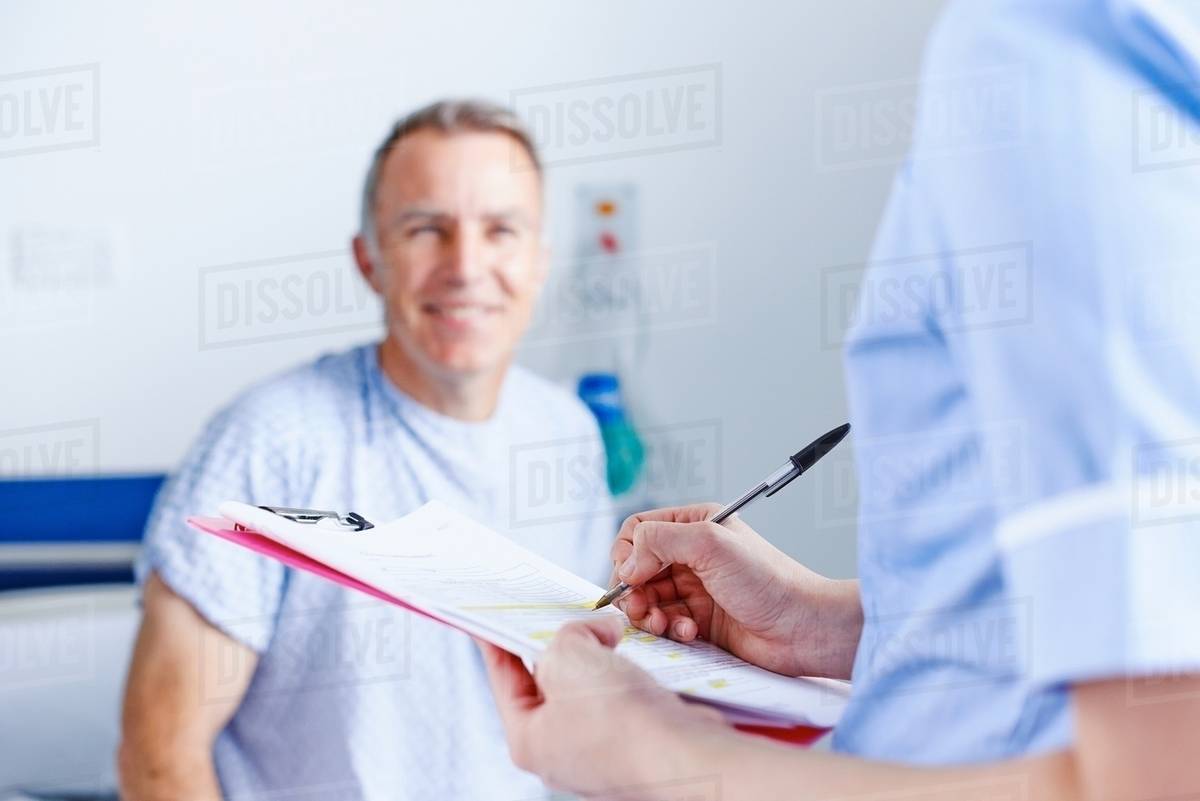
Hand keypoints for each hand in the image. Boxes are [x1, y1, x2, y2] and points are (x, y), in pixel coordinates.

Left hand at [477, 619, 727, 797]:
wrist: (685, 755)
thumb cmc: (620, 721)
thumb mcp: (570, 655)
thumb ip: (567, 635)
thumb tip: (594, 633)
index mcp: (530, 740)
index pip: (505, 679)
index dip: (499, 643)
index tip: (496, 621)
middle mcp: (563, 754)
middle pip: (552, 684)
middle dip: (565, 648)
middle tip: (571, 619)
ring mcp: (603, 754)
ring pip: (594, 691)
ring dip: (604, 660)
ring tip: (613, 635)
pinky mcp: (640, 746)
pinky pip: (628, 702)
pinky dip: (632, 677)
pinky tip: (641, 660)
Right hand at [611, 504, 861, 678]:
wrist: (801, 628)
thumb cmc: (767, 581)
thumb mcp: (710, 544)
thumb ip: (660, 541)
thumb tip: (626, 564)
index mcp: (694, 525)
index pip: (639, 529)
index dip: (628, 552)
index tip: (631, 576)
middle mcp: (691, 555)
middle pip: (637, 569)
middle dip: (634, 590)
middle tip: (642, 608)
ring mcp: (695, 589)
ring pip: (647, 599)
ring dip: (649, 614)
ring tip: (664, 625)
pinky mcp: (699, 621)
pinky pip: (666, 624)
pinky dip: (670, 630)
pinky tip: (690, 633)